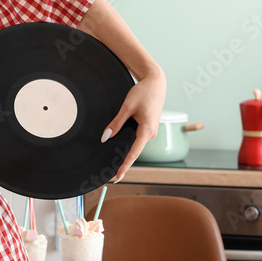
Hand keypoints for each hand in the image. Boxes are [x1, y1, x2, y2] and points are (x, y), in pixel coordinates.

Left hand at [103, 68, 165, 182]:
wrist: (155, 83)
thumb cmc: (143, 93)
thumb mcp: (127, 107)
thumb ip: (116, 123)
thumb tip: (106, 137)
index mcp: (147, 129)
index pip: (134, 152)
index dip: (125, 165)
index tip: (118, 176)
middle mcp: (151, 133)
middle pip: (134, 150)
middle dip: (123, 160)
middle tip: (111, 173)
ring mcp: (151, 131)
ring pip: (135, 143)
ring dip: (126, 148)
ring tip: (114, 159)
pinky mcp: (149, 127)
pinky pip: (138, 137)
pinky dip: (129, 140)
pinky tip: (120, 141)